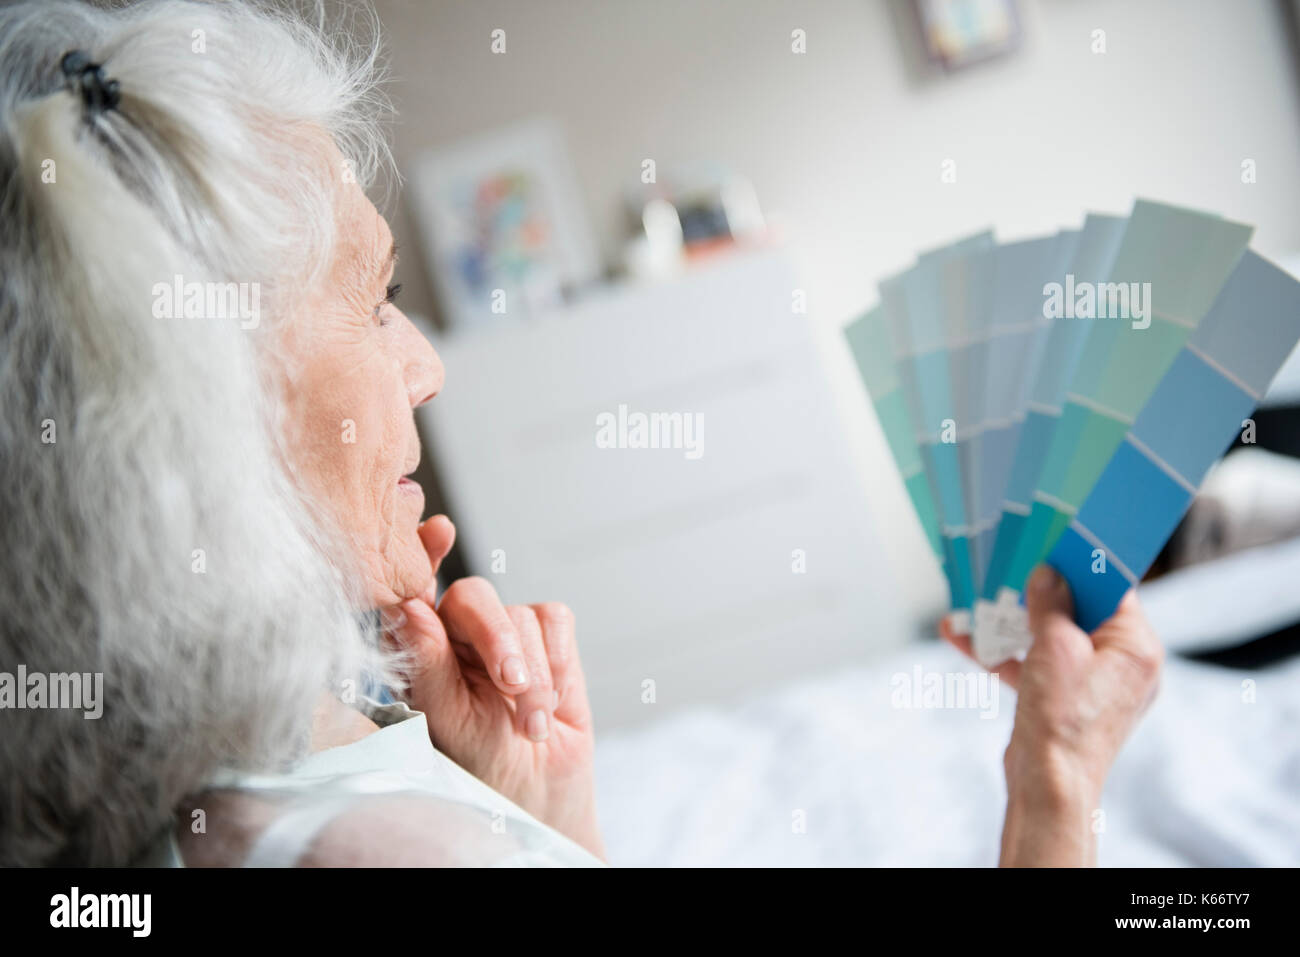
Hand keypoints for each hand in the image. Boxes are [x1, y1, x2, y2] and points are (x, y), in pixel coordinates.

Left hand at [383, 516, 603, 859]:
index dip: (424, 554)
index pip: (413, 588)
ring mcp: (505, 632)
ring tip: (528, 727)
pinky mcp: (549, 637)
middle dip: (497, 641)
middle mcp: (457, 632)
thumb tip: (407, 606)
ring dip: (533, 679)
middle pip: (475, 598)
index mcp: (419, 648)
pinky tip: (549, 706)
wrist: (539, 795)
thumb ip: (428, 663)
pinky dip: (558, 666)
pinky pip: (555, 622)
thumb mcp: (448, 721)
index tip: (438, 532)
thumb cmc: (480, 766)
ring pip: (521, 617)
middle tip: (511, 685)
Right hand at [941, 564, 1162, 865]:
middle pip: (1077, 611)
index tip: (1053, 542)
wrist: (1047, 787)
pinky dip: (1006, 653)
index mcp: (1137, 648)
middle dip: (1036, 593)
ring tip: (976, 601)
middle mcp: (1122, 665)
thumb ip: (1052, 604)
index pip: (1113, 590)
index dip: (1081, 565)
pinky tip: (964, 638)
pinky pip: (1035, 665)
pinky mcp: (1064, 701)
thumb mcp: (1056, 648)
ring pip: (1050, 637)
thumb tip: (1049, 573)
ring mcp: (1092, 685)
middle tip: (1009, 567)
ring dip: (1011, 621)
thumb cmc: (1062, 720)